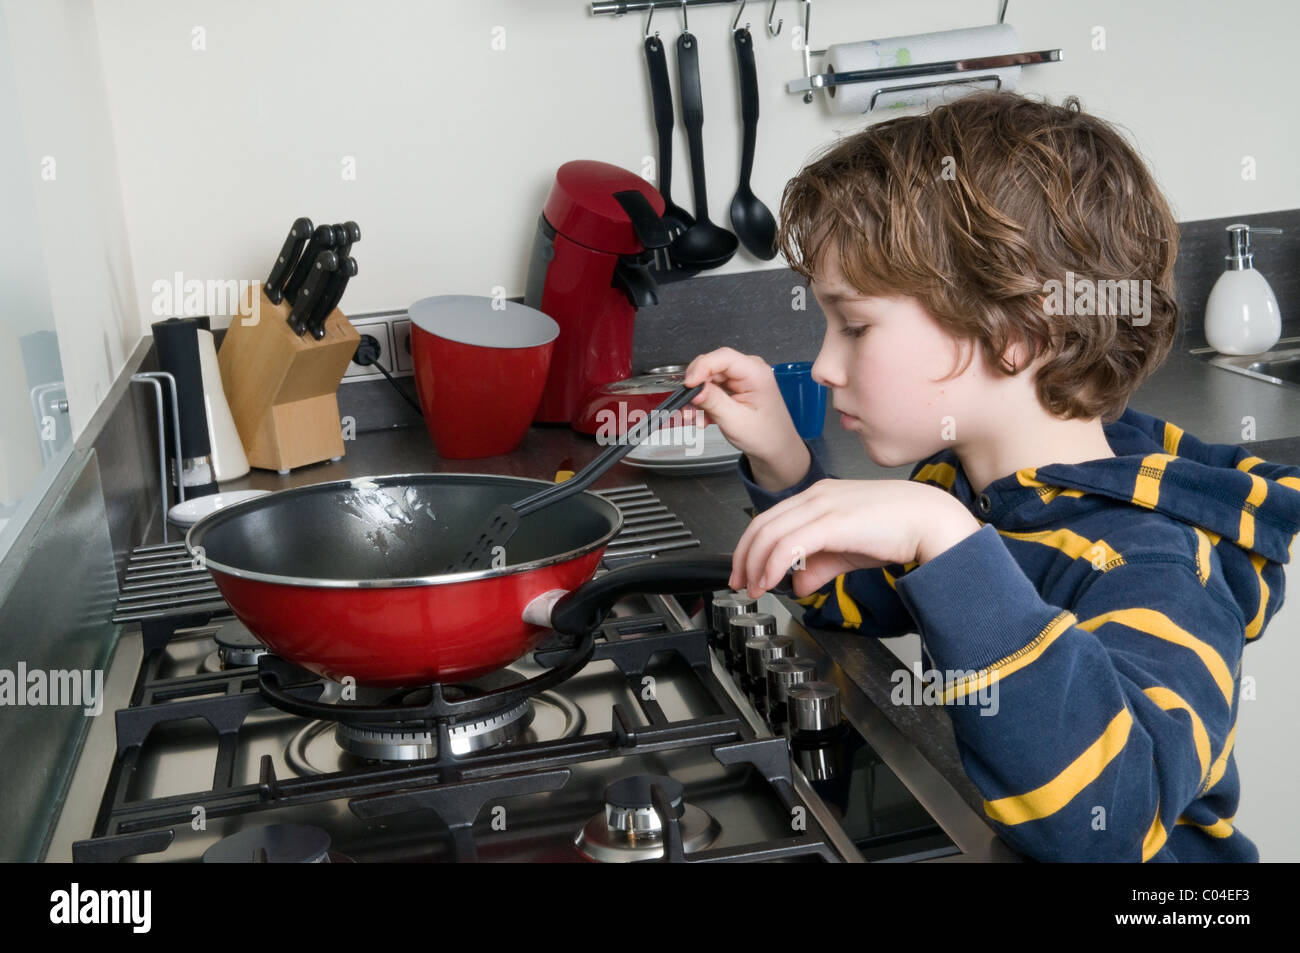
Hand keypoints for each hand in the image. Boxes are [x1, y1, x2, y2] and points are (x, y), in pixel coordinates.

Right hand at [683, 348, 807, 488]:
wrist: (774, 449)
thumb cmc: (766, 436)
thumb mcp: (735, 420)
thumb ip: (713, 401)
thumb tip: (694, 388)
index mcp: (756, 373)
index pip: (723, 357)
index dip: (702, 368)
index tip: (689, 385)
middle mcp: (748, 371)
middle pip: (712, 367)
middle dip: (696, 387)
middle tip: (688, 405)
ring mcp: (740, 378)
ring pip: (707, 379)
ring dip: (697, 399)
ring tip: (695, 418)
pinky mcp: (733, 387)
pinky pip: (710, 389)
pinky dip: (703, 403)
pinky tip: (703, 418)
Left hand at [730, 478, 982, 597]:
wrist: (931, 520)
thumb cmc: (898, 529)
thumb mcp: (848, 550)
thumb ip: (820, 566)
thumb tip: (798, 585)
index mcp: (818, 495)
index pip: (769, 518)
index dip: (749, 546)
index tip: (744, 571)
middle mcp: (816, 496)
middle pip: (762, 525)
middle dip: (744, 557)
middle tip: (740, 583)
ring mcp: (823, 505)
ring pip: (771, 533)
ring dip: (756, 565)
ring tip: (756, 588)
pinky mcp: (832, 521)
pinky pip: (790, 544)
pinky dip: (774, 565)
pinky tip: (772, 582)